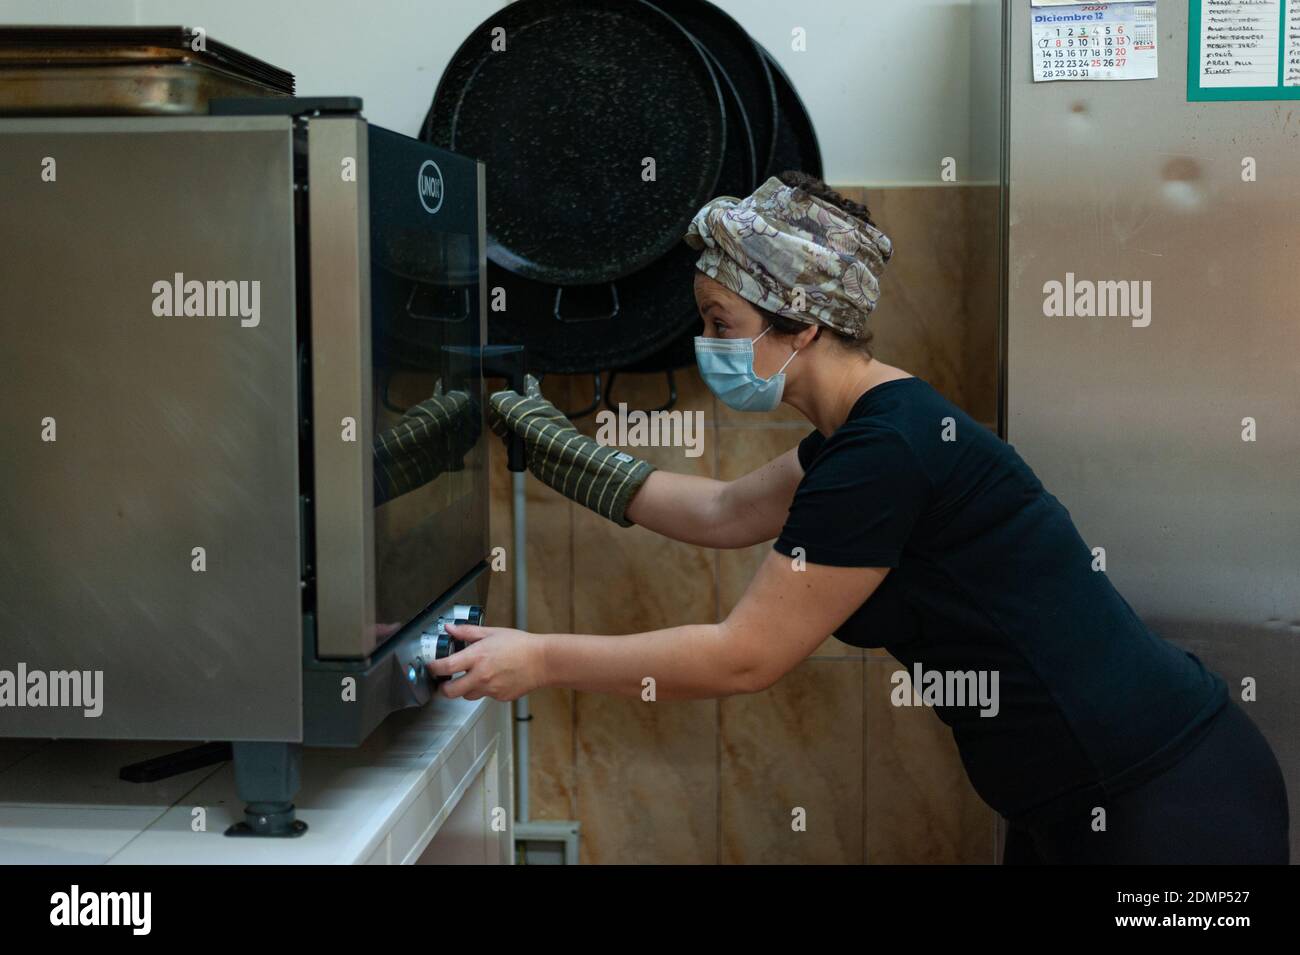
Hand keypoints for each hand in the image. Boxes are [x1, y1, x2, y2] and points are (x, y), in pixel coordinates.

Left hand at [426, 623, 545, 701]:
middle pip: (450, 692)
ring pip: (467, 696)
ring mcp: (491, 689)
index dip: (433, 668)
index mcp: (477, 657)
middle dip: (443, 689)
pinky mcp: (500, 697)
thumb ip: (467, 632)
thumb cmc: (520, 645)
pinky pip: (485, 697)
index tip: (432, 667)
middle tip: (444, 683)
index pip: (445, 667)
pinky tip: (494, 679)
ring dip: (465, 689)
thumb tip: (450, 629)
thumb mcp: (492, 632)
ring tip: (473, 677)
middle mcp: (481, 676)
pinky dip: (485, 689)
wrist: (542, 661)